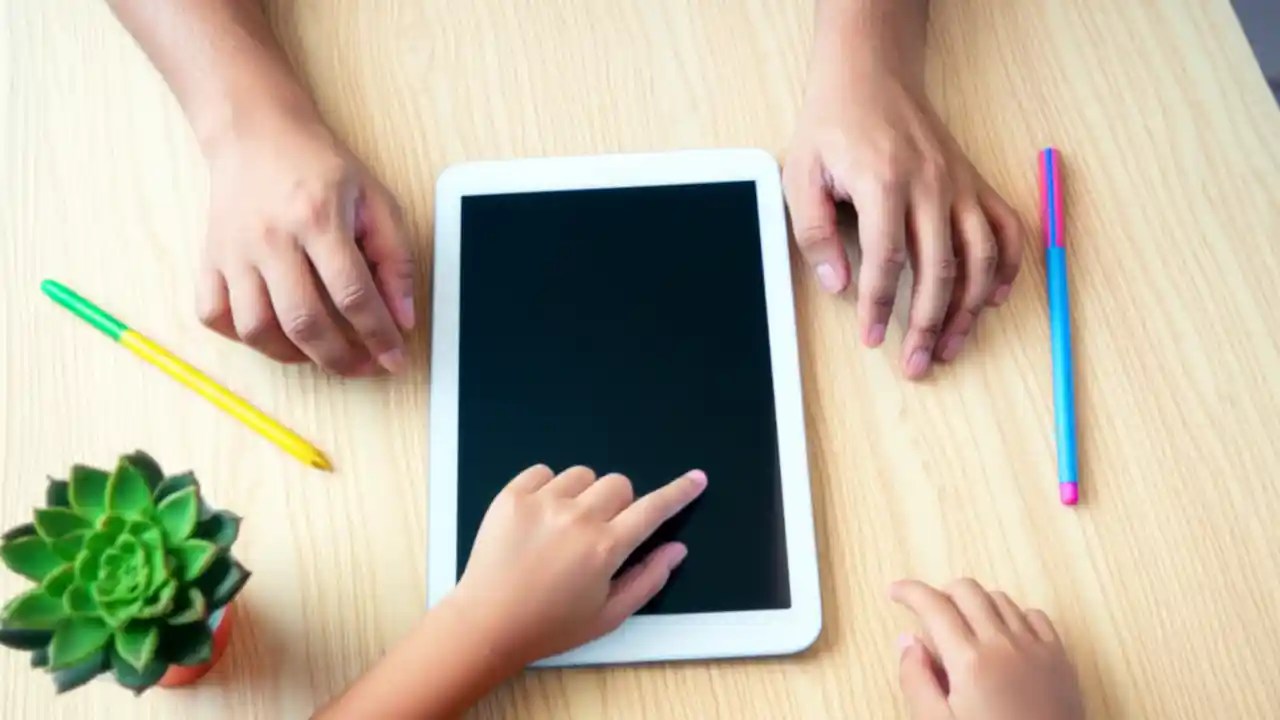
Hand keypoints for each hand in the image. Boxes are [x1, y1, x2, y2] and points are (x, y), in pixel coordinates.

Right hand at [197, 112, 414, 375]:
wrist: (256, 132)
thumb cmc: (319, 166)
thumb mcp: (375, 199)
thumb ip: (396, 258)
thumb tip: (402, 317)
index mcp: (318, 218)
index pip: (353, 295)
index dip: (378, 336)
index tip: (395, 359)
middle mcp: (270, 238)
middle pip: (303, 322)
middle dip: (341, 359)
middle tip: (364, 367)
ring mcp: (233, 251)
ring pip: (256, 329)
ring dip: (294, 356)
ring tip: (322, 353)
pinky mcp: (209, 258)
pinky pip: (215, 316)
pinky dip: (243, 337)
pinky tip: (274, 332)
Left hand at [449, 465, 706, 665]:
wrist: (486, 623)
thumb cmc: (549, 626)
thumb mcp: (608, 615)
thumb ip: (648, 579)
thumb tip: (677, 549)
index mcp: (605, 548)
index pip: (653, 509)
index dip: (679, 492)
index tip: (696, 479)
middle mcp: (577, 518)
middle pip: (618, 484)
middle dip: (618, 504)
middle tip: (599, 532)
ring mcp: (542, 503)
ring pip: (582, 475)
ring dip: (582, 495)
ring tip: (563, 527)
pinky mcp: (511, 496)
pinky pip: (543, 471)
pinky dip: (547, 488)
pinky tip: (539, 518)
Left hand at [784, 17, 1024, 378]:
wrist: (871, 76)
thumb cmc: (834, 125)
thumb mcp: (802, 174)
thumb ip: (813, 231)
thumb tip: (837, 283)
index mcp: (884, 183)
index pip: (887, 260)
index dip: (879, 306)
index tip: (872, 338)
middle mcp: (931, 185)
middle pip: (940, 267)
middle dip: (929, 323)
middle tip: (918, 363)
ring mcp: (959, 184)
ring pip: (979, 256)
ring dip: (969, 308)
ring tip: (952, 346)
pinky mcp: (974, 182)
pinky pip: (1006, 228)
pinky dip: (1007, 266)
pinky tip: (994, 299)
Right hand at [891, 578, 1083, 719]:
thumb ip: (916, 681)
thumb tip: (908, 642)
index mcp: (970, 661)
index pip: (933, 605)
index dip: (909, 591)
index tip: (895, 592)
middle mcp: (1004, 643)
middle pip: (967, 590)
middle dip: (941, 594)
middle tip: (929, 616)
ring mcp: (1036, 647)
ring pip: (999, 598)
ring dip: (975, 604)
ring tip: (965, 631)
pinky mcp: (1059, 658)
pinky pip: (1034, 616)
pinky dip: (1012, 616)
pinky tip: (1003, 637)